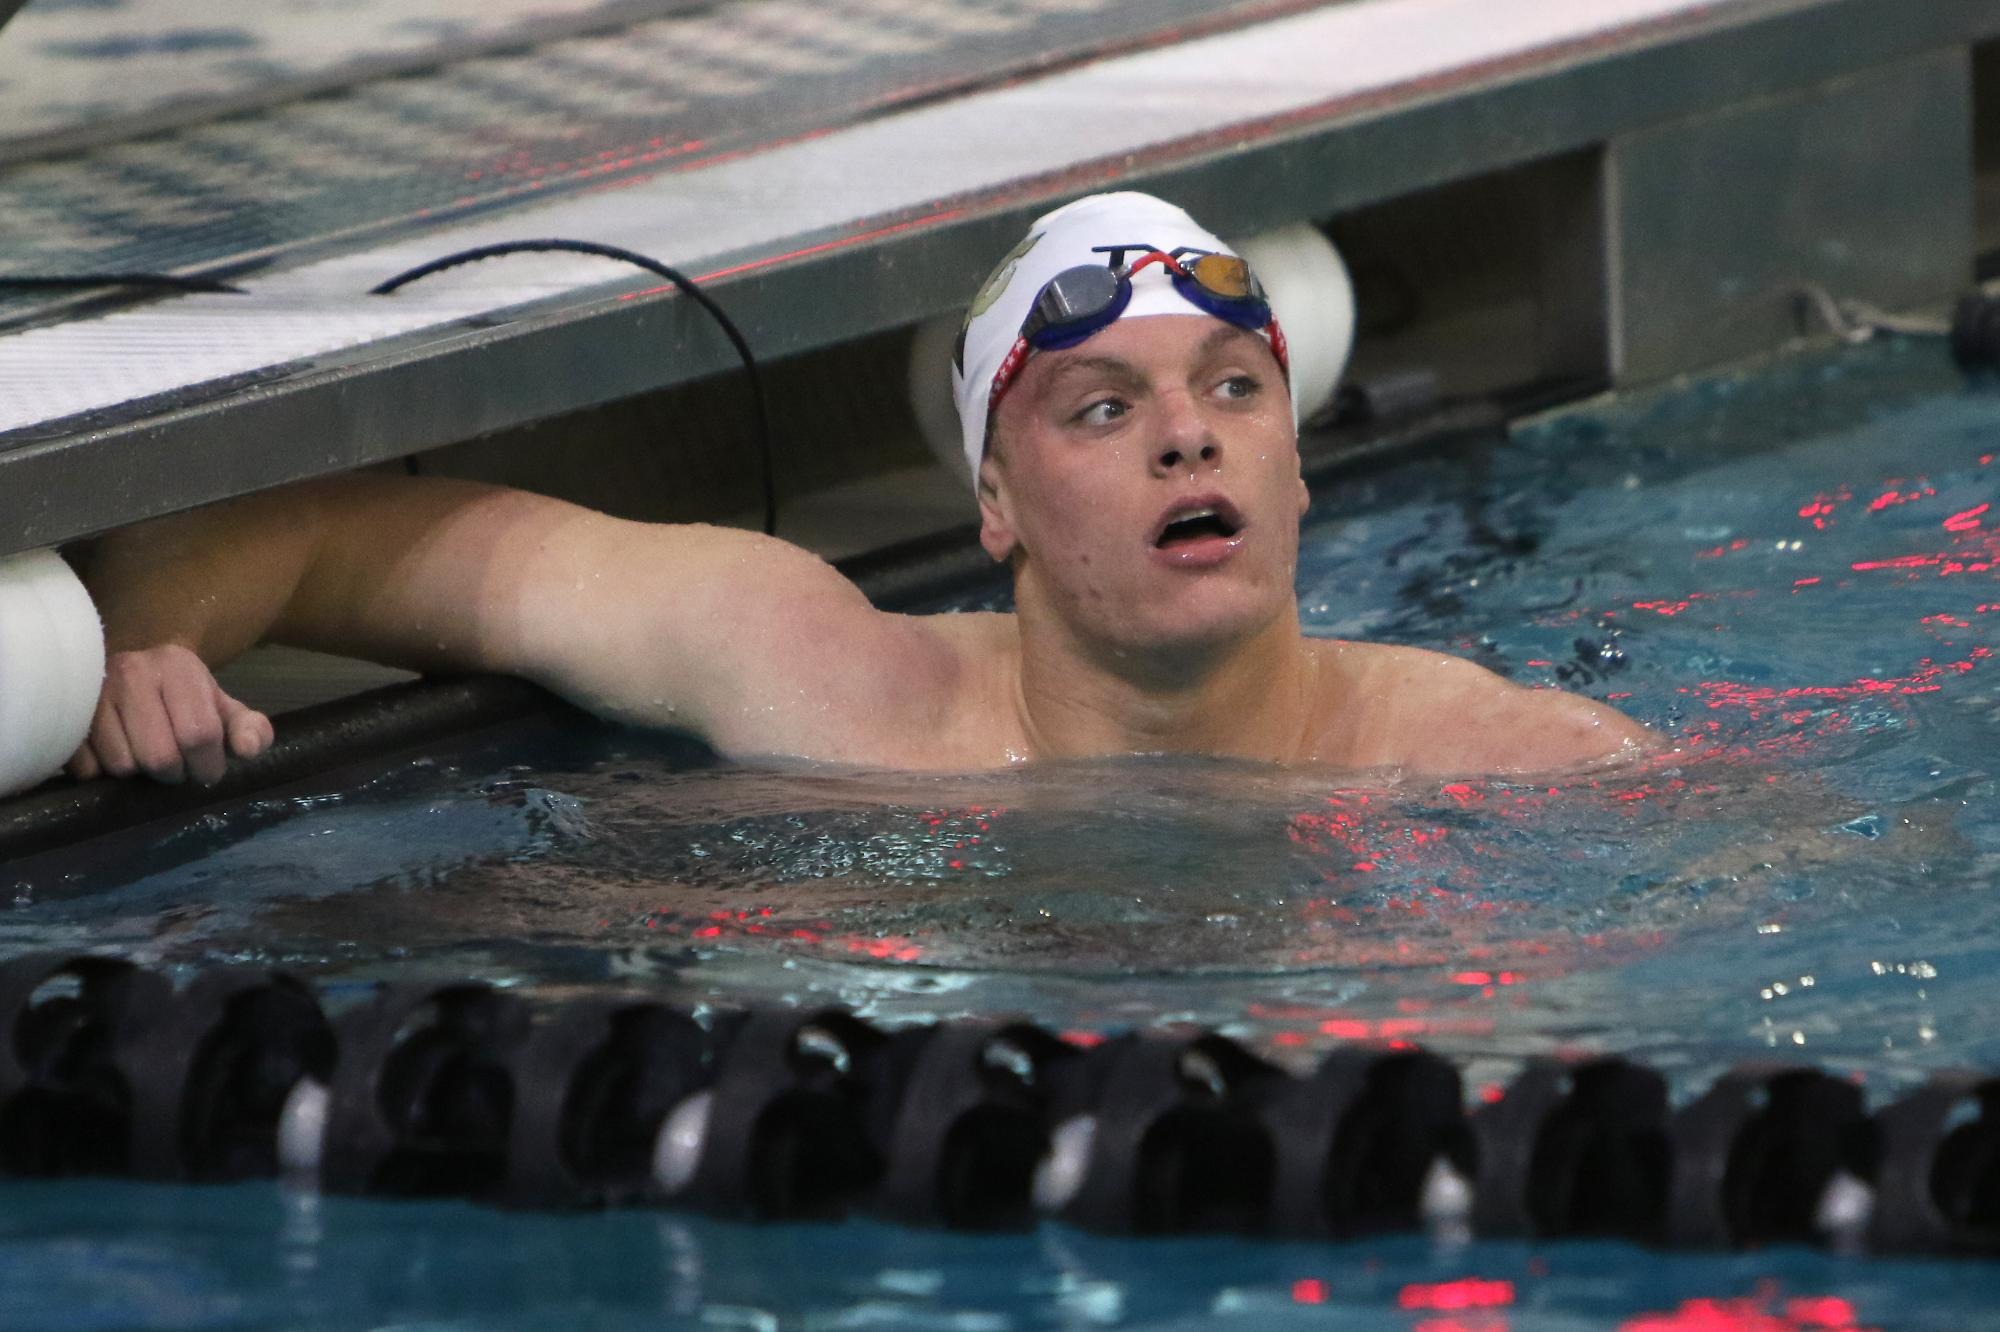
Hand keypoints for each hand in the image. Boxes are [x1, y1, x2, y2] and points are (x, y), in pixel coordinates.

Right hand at [67, 645, 274, 785]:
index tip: (208, 770)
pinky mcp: (68, 715)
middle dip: (175, 773)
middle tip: (177, 768)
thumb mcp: (223, 709)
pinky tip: (117, 755)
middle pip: (159, 755)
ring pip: (122, 765)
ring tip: (147, 757)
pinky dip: (104, 773)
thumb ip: (250, 729)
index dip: (208, 765)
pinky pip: (88, 767)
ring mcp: (94, 692)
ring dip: (140, 774)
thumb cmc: (184, 698)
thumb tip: (249, 747)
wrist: (132, 674)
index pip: (199, 734)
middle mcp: (132, 671)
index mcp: (178, 666)